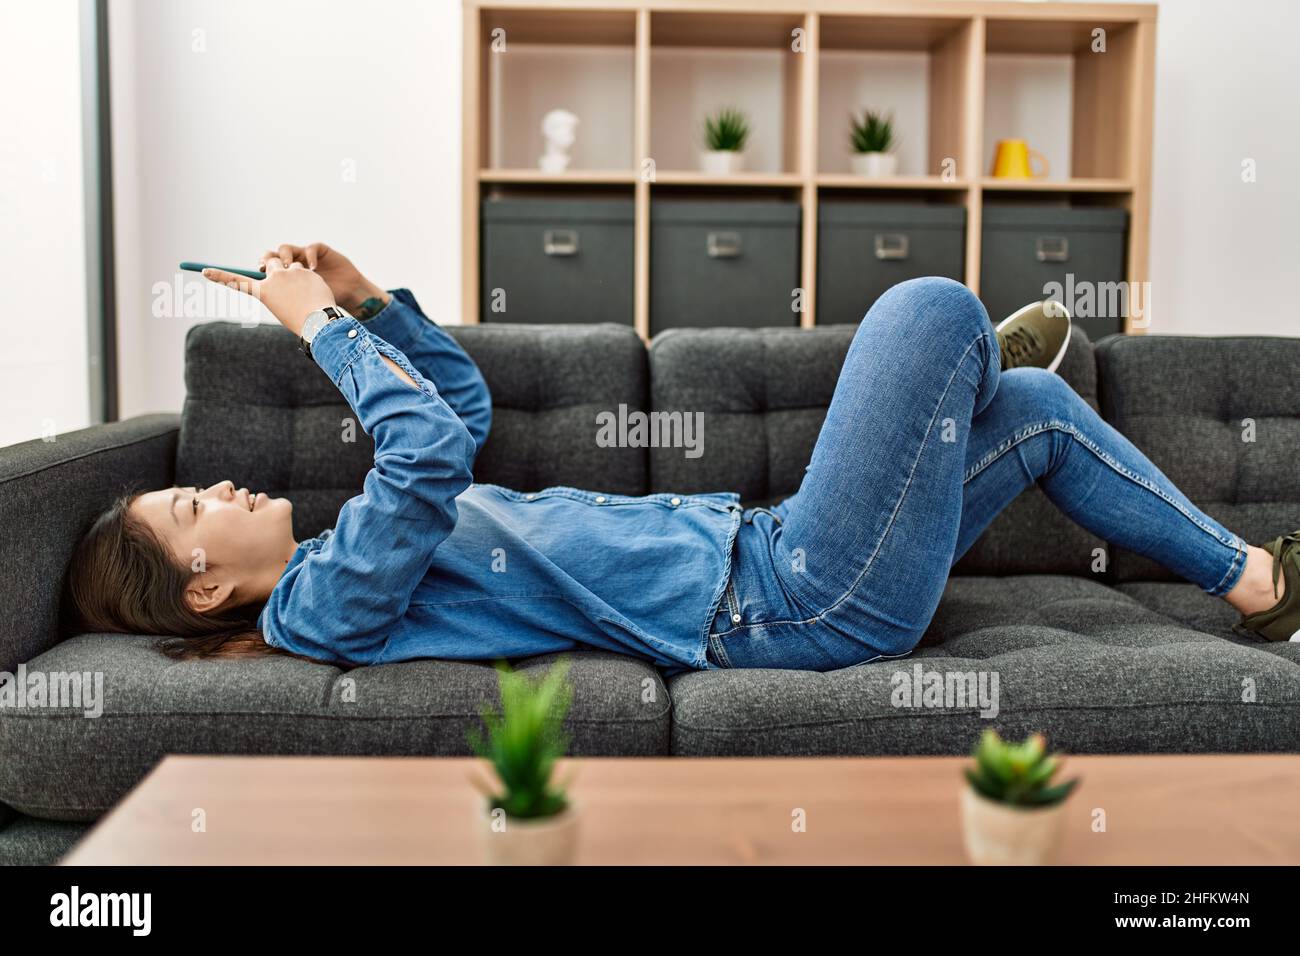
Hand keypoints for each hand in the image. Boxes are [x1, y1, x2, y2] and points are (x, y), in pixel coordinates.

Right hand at [202, 259, 334, 336]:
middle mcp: (274, 278)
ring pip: (291, 265)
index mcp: (263, 292)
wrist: (320, 322)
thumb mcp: (281, 306)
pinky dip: (309, 278)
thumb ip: (276, 290)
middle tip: (285, 279)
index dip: (220, 277)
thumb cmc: (300, 321)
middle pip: (270, 262)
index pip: (237, 282)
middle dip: (275, 266)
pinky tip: (315, 293)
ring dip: (295, 274)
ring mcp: (290, 273)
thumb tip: (276, 279)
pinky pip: (306, 269)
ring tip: (304, 292)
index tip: (204, 271)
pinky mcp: (306, 271)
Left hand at [259, 242, 388, 316]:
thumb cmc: (325, 303)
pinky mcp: (321, 251)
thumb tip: (271, 304)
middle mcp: (293, 264)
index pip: (267, 267)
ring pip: (287, 249)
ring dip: (285, 255)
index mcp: (286, 276)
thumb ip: (287, 300)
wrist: (349, 295)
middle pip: (273, 255)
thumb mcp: (301, 303)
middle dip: (269, 258)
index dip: (262, 266)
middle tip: (267, 266)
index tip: (258, 270)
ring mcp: (306, 256)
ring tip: (288, 266)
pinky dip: (310, 256)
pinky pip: (311, 248)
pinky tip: (313, 268)